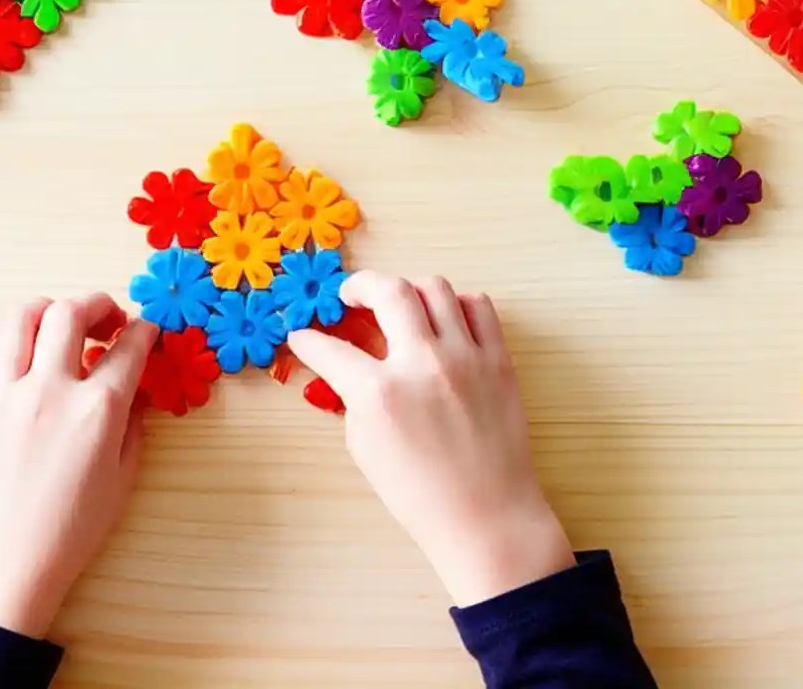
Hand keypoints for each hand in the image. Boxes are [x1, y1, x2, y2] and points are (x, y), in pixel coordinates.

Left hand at [0, 293, 158, 637]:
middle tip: (106, 320)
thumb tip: (137, 390)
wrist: (5, 563)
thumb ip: (133, 424)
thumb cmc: (69, 530)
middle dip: (97, 304)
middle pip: (71, 312)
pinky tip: (8, 351)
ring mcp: (4, 395)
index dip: (145, 331)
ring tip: (57, 328)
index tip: (146, 331)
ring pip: (21, 317)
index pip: (129, 347)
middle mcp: (50, 391)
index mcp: (97, 410)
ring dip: (46, 310)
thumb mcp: (121, 478)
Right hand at [288, 272, 573, 605]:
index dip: (307, 340)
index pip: (329, 348)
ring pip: (435, 288)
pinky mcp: (499, 361)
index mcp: (380, 394)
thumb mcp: (365, 447)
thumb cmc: (419, 494)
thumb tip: (344, 364)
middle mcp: (423, 365)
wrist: (485, 516)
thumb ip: (352, 396)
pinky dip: (456, 306)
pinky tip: (443, 323)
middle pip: (388, 290)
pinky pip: (479, 307)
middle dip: (359, 285)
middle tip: (350, 296)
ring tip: (399, 307)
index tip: (303, 336)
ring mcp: (466, 358)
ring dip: (408, 290)